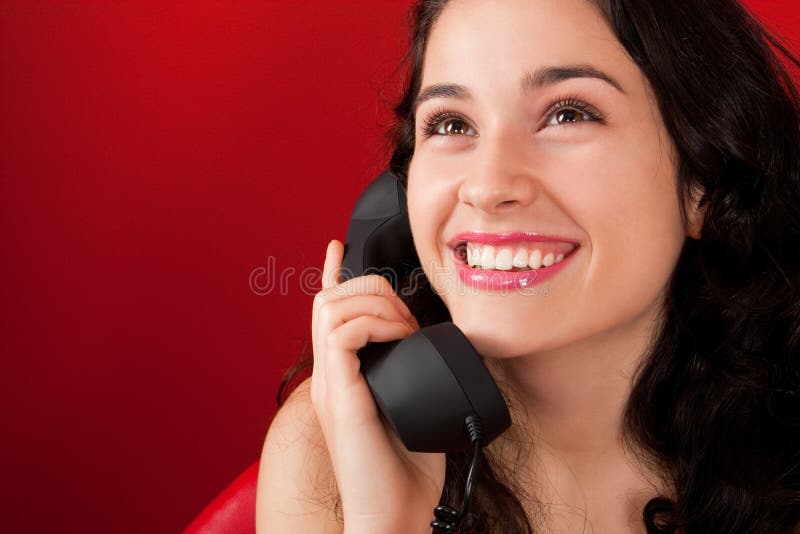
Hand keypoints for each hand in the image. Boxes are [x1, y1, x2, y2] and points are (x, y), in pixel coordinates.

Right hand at [310, 239, 445, 533]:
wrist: (393, 513)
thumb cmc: (407, 469)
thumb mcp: (414, 406)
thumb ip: (412, 374)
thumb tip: (431, 343)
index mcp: (343, 377)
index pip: (328, 315)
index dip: (332, 275)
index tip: (338, 246)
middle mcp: (330, 376)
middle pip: (330, 300)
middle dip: (370, 288)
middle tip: (404, 313)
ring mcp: (330, 385)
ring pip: (331, 308)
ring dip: (375, 304)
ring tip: (403, 328)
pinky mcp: (338, 396)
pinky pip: (341, 332)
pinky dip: (372, 324)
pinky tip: (396, 339)